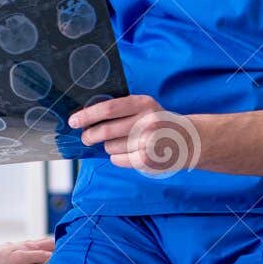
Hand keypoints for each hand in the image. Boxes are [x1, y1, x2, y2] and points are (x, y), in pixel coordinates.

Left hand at [69, 95, 203, 174]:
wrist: (188, 140)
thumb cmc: (159, 123)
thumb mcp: (146, 108)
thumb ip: (122, 109)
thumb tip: (86, 118)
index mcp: (144, 104)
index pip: (109, 108)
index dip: (88, 115)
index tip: (74, 120)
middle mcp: (147, 121)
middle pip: (105, 130)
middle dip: (90, 135)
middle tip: (86, 138)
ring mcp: (148, 142)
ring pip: (110, 147)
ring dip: (109, 147)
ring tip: (124, 144)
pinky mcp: (147, 160)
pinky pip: (117, 159)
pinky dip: (117, 158)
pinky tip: (130, 153)